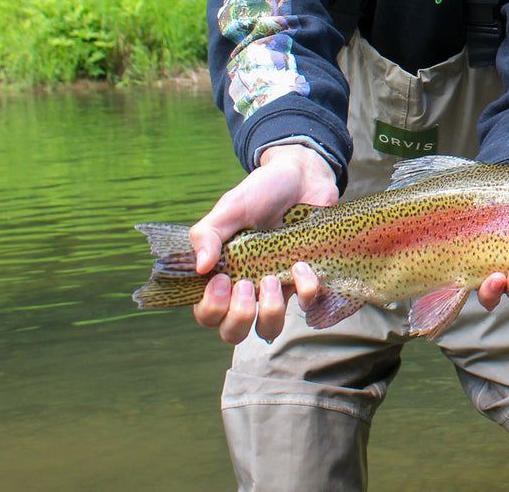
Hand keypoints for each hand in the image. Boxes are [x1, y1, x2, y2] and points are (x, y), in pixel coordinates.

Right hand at [189, 143, 339, 344]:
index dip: (210, 309)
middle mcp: (248, 288)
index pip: (207, 314)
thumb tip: (200, 267)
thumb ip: (208, 233)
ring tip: (272, 279)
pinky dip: (306, 291)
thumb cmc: (262, 192)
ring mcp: (279, 287)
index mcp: (224, 274)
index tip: (221, 280)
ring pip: (270, 329)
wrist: (303, 175)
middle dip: (239, 317)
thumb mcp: (230, 207)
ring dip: (270, 311)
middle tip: (247, 285)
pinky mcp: (308, 281)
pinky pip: (308, 305)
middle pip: (234, 332)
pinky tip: (302, 265)